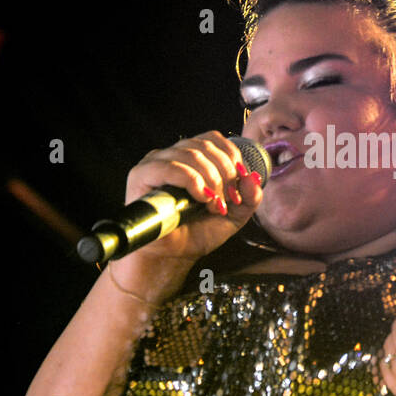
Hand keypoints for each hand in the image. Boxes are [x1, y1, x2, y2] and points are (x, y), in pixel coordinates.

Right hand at [116, 131, 263, 275]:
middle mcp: (172, 155)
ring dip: (211, 179)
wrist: (173, 256)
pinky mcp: (141, 175)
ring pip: (191, 154)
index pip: (214, 139)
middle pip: (205, 146)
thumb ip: (250, 197)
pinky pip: (170, 167)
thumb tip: (254, 177)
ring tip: (214, 204)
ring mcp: (155, 163)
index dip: (232, 157)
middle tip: (229, 200)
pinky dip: (192, 181)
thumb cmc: (197, 233)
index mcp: (192, 158)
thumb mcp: (234, 215)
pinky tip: (201, 198)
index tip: (241, 182)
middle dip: (225, 173)